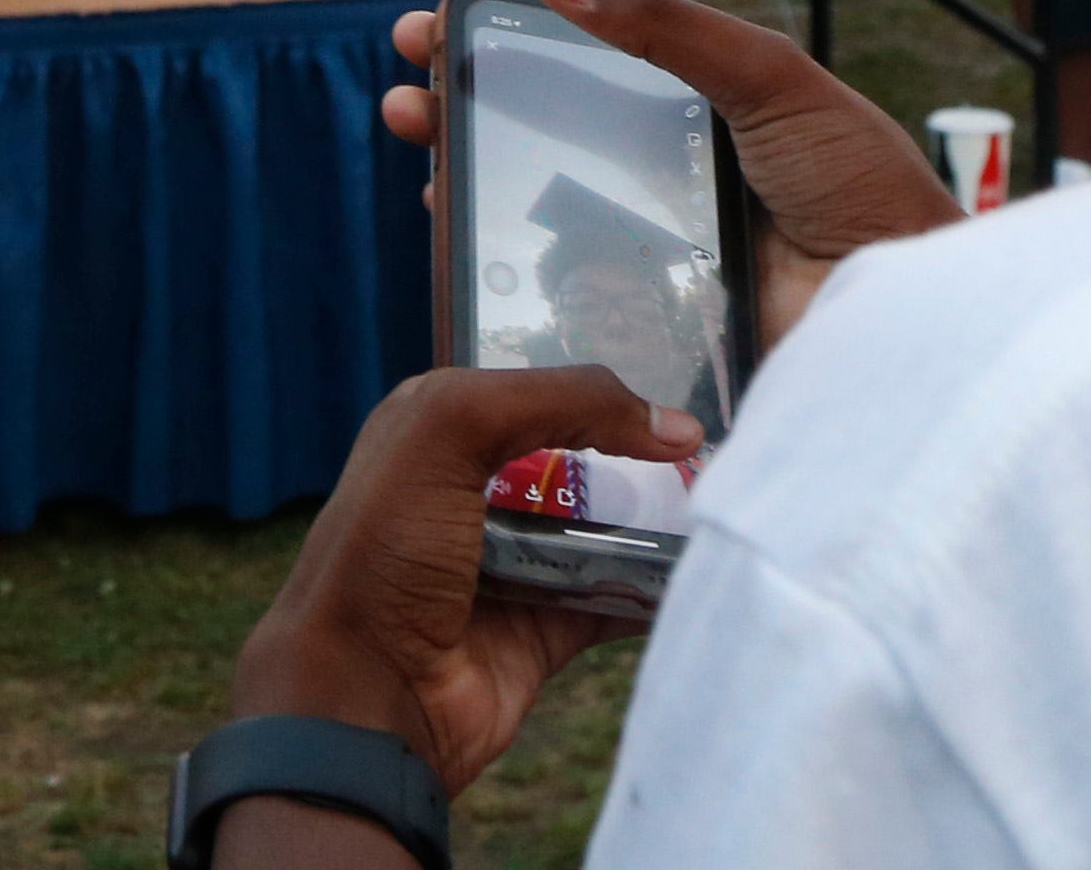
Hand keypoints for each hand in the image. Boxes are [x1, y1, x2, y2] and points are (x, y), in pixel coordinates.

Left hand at [230, 364, 695, 794]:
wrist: (367, 697)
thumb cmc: (389, 548)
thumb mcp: (448, 430)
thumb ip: (556, 400)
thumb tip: (671, 426)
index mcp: (436, 433)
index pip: (536, 394)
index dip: (601, 397)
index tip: (675, 416)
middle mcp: (473, 493)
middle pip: (578, 463)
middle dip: (642, 461)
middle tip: (715, 465)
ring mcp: (511, 566)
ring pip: (605, 532)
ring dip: (660, 526)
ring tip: (724, 514)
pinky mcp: (542, 632)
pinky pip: (617, 601)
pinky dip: (660, 591)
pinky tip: (706, 573)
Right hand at [384, 0, 953, 356]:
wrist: (907, 304)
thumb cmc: (860, 181)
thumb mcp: (769, 78)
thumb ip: (667, 26)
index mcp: (695, 112)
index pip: (580, 64)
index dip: (505, 42)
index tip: (437, 23)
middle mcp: (664, 181)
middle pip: (541, 139)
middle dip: (463, 111)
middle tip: (406, 93)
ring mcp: (653, 257)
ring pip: (539, 217)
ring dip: (469, 184)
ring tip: (423, 155)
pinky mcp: (650, 330)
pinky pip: (567, 302)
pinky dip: (511, 275)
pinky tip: (465, 245)